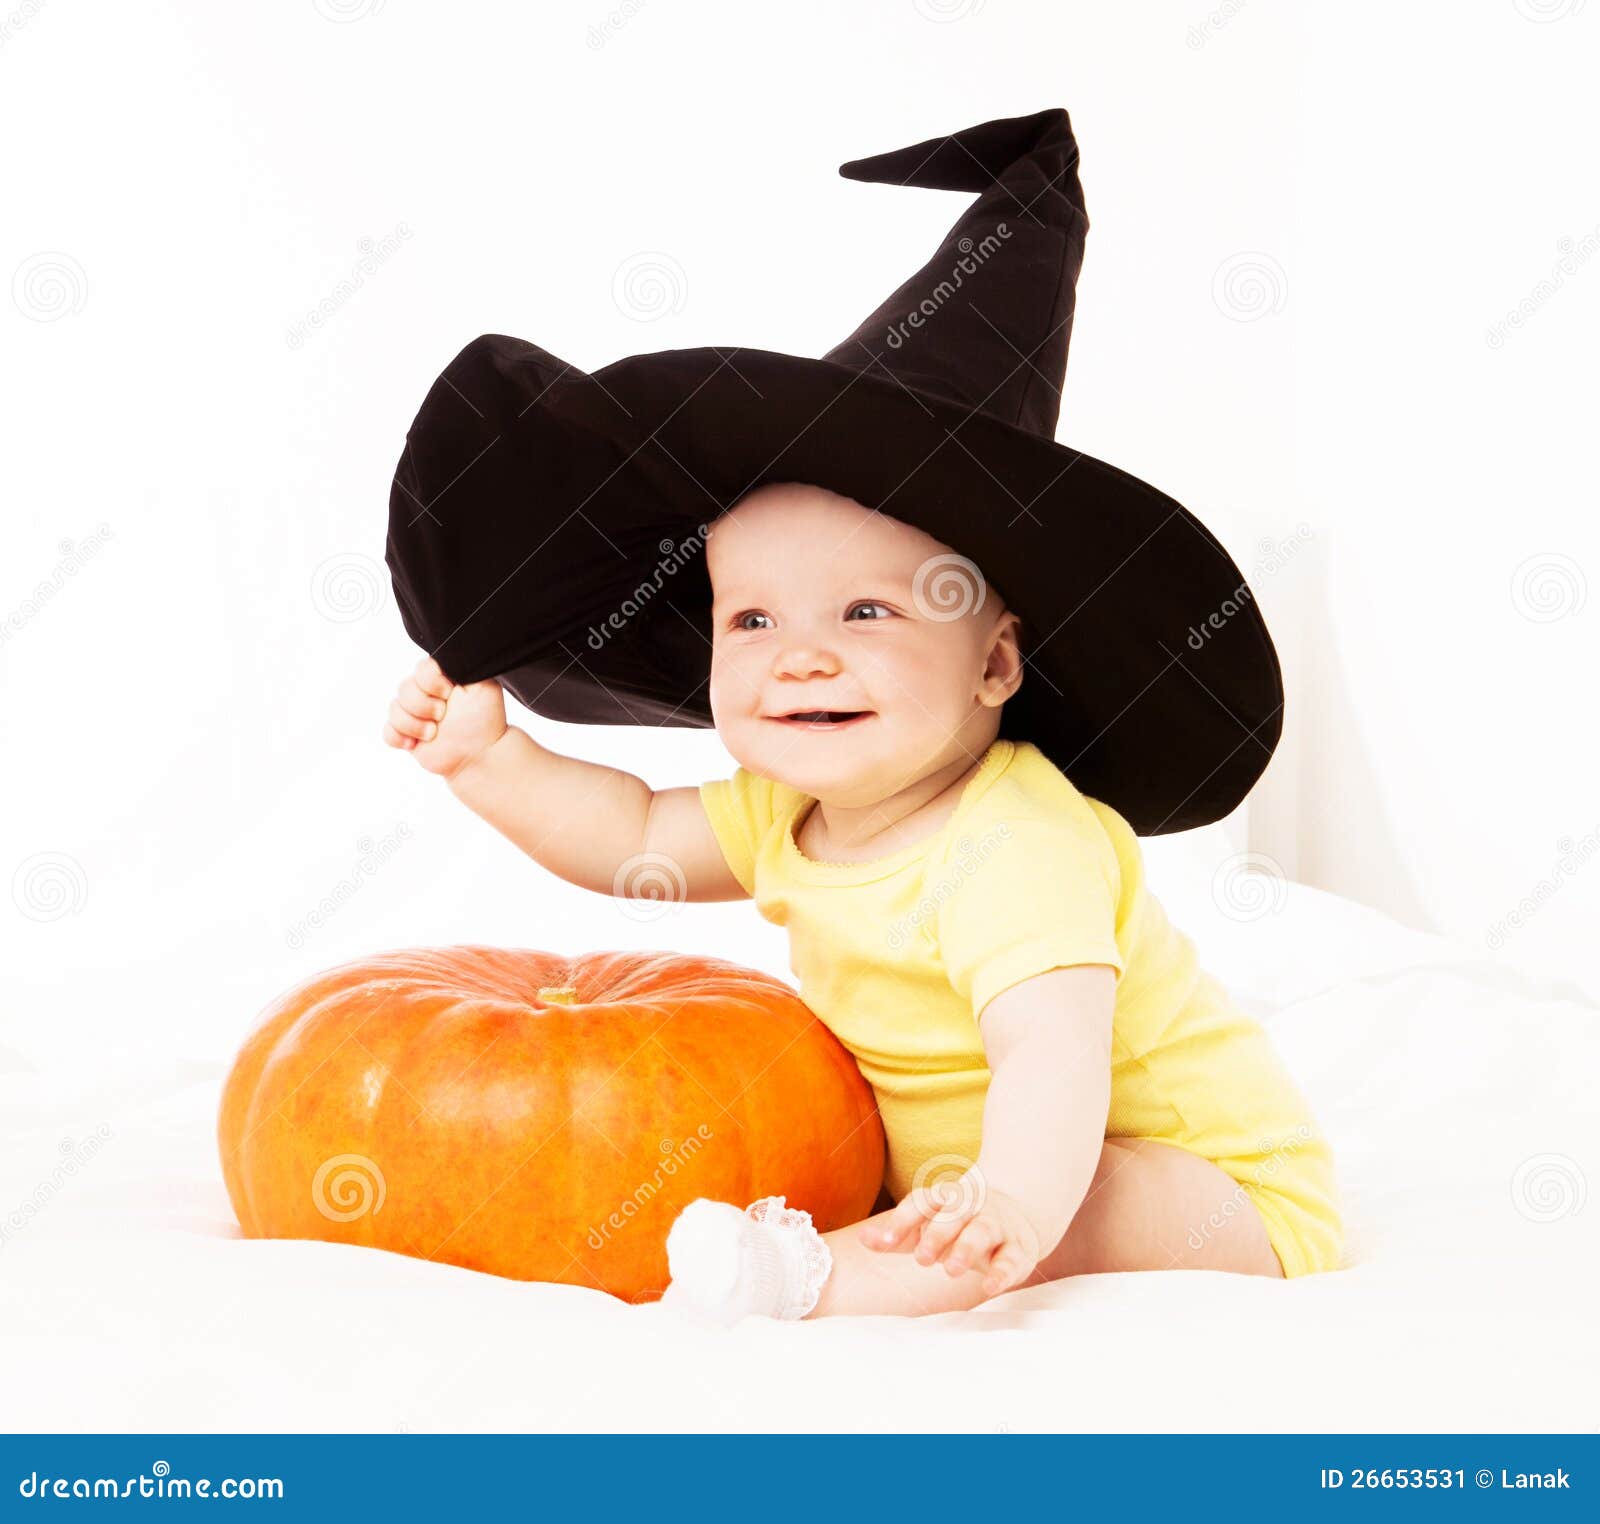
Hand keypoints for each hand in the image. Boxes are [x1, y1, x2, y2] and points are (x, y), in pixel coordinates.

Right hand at [382, 655, 506, 779]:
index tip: (449, 693)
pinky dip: (399, 738)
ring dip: (415, 725)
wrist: (481, 754)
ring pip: (394, 709)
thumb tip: (447, 652)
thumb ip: (465, 664)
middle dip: (424, 706)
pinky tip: (415, 744)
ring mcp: (414, 714)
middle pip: (404, 688)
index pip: (421, 668)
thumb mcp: (483, 686)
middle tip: (444, 716)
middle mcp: (425, 693)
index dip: (431, 682)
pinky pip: (387, 731)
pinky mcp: (406, 735)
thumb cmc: (484, 720)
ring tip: (434, 734)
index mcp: (442, 678)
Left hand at [859, 1171, 1046, 1297]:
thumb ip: (897, 1233)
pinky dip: (1002, 1272)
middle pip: (954, 1213)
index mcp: (944, 1199)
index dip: (902, 1220)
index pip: (922, 1202)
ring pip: (984, 1230)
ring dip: (967, 1248)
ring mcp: (996, 1224)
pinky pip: (1012, 1257)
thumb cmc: (957, 1223)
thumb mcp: (925, 1224)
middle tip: (922, 1258)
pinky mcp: (1018, 1247)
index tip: (886, 1242)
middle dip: (938, 1233)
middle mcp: (971, 1207)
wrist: (1016, 1208)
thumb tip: (862, 1238)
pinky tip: (990, 1286)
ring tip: (951, 1269)